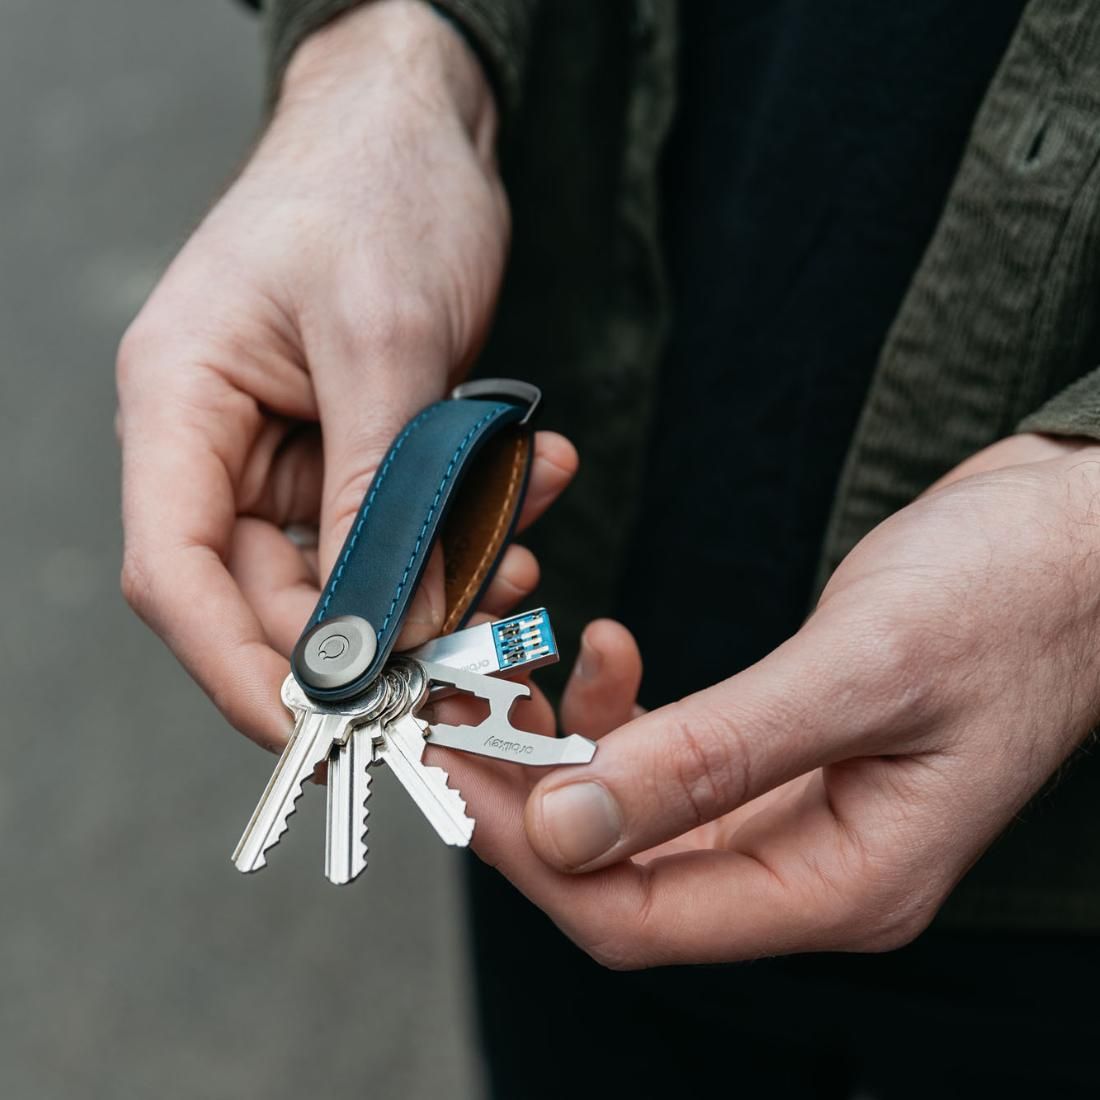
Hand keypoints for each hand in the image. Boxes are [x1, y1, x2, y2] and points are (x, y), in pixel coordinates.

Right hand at [115, 1, 569, 749]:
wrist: (420, 123)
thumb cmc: (378, 191)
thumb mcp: (382, 341)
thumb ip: (379, 496)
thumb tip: (381, 632)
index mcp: (182, 407)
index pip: (178, 576)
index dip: (239, 671)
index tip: (323, 732)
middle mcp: (223, 444)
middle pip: (278, 593)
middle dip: (383, 630)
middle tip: (484, 642)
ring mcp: (292, 452)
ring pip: (359, 569)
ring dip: (449, 573)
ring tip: (527, 531)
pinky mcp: (357, 449)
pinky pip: (410, 523)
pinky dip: (472, 523)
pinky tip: (532, 479)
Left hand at [449, 433, 1099, 967]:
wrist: (1076, 540)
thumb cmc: (1009, 600)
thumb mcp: (859, 674)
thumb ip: (714, 758)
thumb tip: (568, 831)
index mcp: (841, 885)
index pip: (640, 918)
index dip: (533, 857)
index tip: (455, 772)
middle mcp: (809, 867)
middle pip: (623, 874)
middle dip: (527, 798)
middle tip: (455, 715)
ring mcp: (793, 814)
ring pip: (634, 815)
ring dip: (562, 751)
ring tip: (510, 674)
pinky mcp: (780, 757)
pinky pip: (669, 760)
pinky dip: (619, 714)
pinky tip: (606, 651)